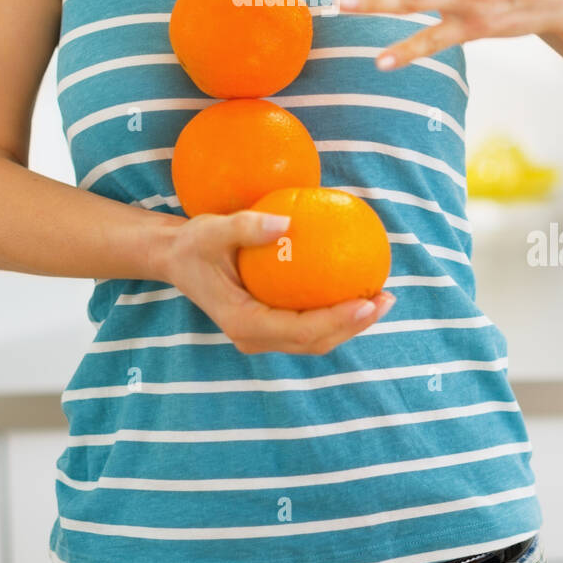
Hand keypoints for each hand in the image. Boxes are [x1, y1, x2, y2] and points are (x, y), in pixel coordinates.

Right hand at [160, 210, 394, 355]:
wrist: (176, 259)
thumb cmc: (194, 243)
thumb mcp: (213, 229)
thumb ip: (247, 226)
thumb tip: (288, 220)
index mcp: (242, 322)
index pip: (299, 329)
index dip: (337, 321)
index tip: (366, 301)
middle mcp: (253, 337)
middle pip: (314, 342)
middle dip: (354, 325)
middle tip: (386, 299)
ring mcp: (262, 335)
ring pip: (314, 339)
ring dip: (350, 323)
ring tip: (382, 298)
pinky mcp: (269, 325)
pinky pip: (308, 325)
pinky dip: (335, 313)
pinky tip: (355, 289)